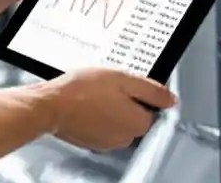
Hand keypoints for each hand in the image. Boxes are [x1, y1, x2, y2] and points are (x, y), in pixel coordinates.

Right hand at [39, 68, 176, 151]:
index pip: (151, 107)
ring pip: (115, 120)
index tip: (124, 84)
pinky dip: (94, 116)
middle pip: (133, 115)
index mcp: (138, 122)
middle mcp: (125, 137)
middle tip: (106, 86)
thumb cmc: (81, 91)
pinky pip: (99, 126)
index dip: (138, 92)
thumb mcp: (122, 79)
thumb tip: (170, 99)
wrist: (50, 105)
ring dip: (108, 108)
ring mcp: (107, 142)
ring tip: (91, 94)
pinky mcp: (90, 142)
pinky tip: (83, 104)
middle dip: (122, 101)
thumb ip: (151, 90)